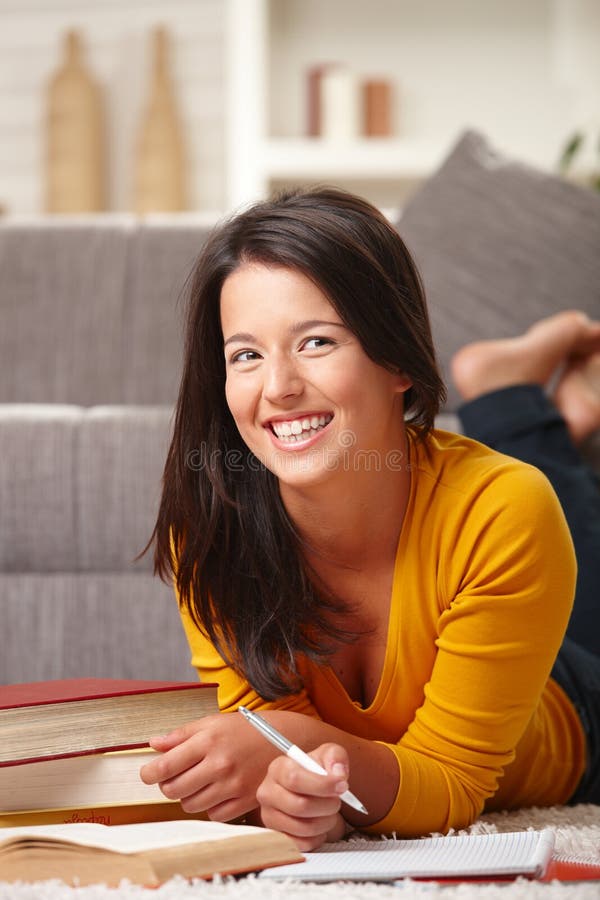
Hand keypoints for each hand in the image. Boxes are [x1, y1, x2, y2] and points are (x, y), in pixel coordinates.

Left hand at [139, 712, 278, 821]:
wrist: (284, 739)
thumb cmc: (244, 729)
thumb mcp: (213, 722)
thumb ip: (182, 734)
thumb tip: (153, 744)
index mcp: (209, 740)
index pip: (166, 765)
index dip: (150, 773)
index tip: (147, 773)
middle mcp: (219, 764)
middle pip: (174, 790)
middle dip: (167, 784)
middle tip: (173, 776)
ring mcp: (232, 785)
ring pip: (190, 805)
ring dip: (188, 795)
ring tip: (197, 781)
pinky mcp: (243, 801)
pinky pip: (212, 814)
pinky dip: (209, 806)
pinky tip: (216, 790)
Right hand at [256, 742, 350, 850]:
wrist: (309, 791)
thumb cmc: (316, 772)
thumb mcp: (328, 755)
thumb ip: (335, 757)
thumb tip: (338, 774)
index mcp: (278, 768)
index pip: (295, 779)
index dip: (322, 784)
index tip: (342, 785)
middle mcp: (268, 792)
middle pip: (300, 806)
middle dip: (327, 805)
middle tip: (337, 800)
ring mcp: (270, 817)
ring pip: (304, 828)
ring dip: (326, 821)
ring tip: (330, 812)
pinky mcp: (278, 837)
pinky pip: (303, 844)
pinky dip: (319, 837)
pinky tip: (320, 823)